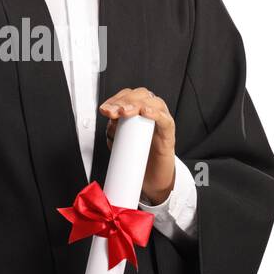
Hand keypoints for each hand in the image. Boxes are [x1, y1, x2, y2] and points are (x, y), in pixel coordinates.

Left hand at [99, 87, 175, 203]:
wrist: (152, 179)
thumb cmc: (140, 158)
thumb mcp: (121, 142)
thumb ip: (115, 131)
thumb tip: (110, 124)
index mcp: (139, 113)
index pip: (128, 96)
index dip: (115, 99)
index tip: (105, 109)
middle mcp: (151, 113)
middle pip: (141, 95)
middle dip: (124, 101)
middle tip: (113, 111)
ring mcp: (161, 122)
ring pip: (154, 102)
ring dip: (137, 104)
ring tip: (124, 112)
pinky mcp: (169, 133)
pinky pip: (165, 120)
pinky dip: (156, 114)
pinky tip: (145, 113)